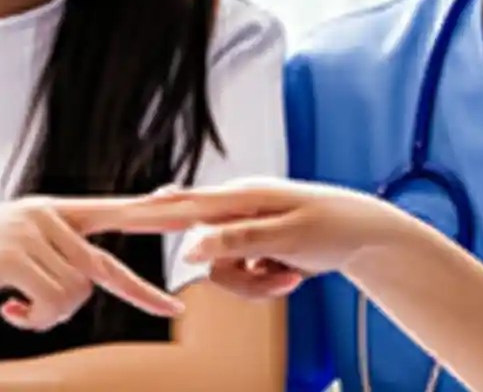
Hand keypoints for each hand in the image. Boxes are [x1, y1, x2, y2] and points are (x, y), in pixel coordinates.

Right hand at [0, 196, 186, 331]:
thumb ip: (59, 251)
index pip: (116, 211)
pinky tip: (9, 311)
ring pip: (75, 295)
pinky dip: (34, 319)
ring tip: (21, 309)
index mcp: (57, 211)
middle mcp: (49, 215)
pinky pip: (49, 302)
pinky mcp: (13, 255)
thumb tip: (92, 278)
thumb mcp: (22, 245)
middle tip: (174, 310)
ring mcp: (31, 233)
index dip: (152, 212)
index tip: (187, 207)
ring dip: (50, 316)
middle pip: (104, 266)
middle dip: (140, 293)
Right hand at [124, 178, 397, 298]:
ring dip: (257, 284)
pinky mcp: (256, 249)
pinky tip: (293, 274)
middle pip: (206, 255)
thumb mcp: (287, 236)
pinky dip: (266, 284)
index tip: (117, 215)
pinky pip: (242, 278)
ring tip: (293, 275)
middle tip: (276, 275)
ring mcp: (247, 231)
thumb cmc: (332, 225)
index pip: (186, 207)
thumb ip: (237, 240)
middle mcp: (239, 212)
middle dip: (241, 277)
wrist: (364, 234)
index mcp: (242, 198)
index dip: (150, 214)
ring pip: (224, 273)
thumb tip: (189, 249)